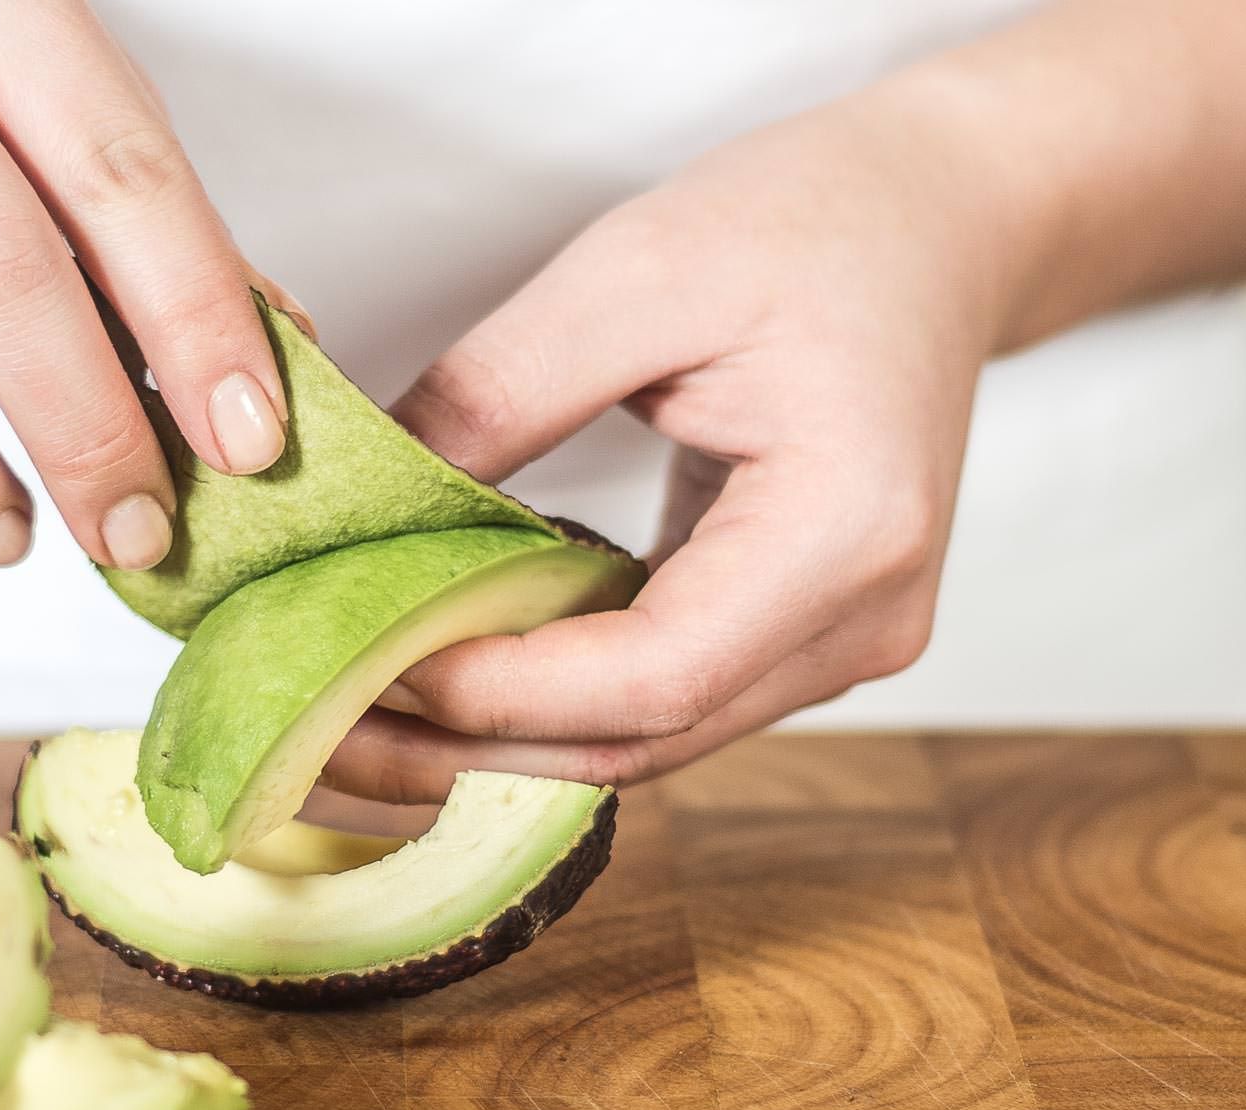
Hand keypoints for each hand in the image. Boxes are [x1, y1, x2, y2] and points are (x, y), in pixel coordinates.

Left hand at [321, 86, 1009, 800]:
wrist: (932, 222)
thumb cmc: (812, 224)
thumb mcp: (638, 272)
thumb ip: (501, 394)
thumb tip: (368, 511)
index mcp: (845, 533)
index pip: (646, 679)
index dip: (489, 694)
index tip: (354, 666)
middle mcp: (859, 623)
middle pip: (636, 744)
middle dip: (462, 752)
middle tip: (313, 728)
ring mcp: (836, 645)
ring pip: (638, 745)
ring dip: (489, 745)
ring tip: (352, 713)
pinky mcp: (797, 639)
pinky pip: (652, 704)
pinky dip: (541, 703)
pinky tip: (444, 674)